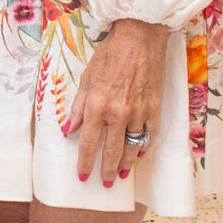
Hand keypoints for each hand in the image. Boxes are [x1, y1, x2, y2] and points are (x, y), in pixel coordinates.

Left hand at [65, 19, 167, 187]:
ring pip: (133, 146)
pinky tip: (141, 154)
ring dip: (128, 163)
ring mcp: (139, 111)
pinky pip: (149, 133)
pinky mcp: (154, 107)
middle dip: (108, 170)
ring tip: (122, 175)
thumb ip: (78, 106)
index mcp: (98, 105)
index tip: (83, 176)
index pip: (89, 142)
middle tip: (105, 184)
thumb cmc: (109, 54)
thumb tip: (68, 129)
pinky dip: (145, 145)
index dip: (85, 162)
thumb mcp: (86, 77)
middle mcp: (118, 112)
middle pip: (113, 150)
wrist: (139, 38)